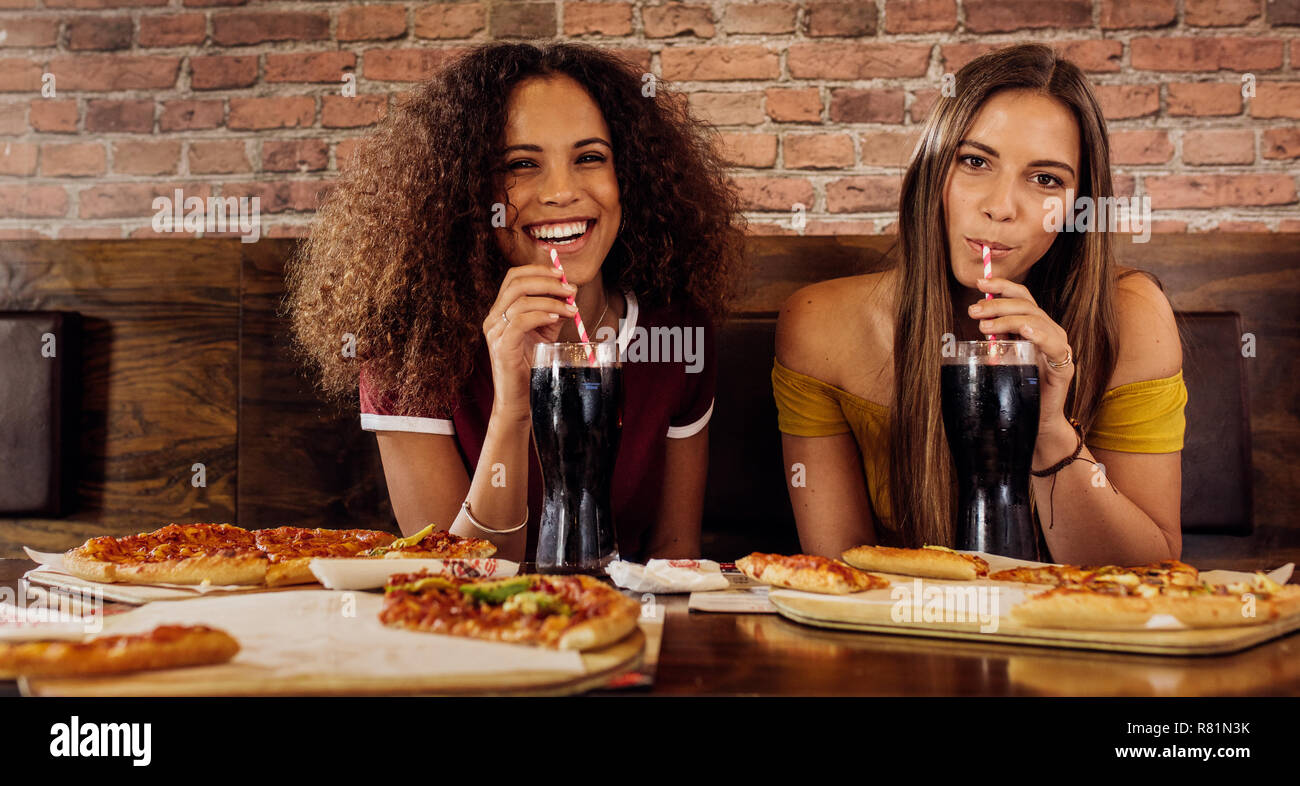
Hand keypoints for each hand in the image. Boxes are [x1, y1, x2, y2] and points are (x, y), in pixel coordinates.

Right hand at [481, 263, 578, 420]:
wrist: (520, 400)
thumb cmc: (531, 368)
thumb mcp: (545, 333)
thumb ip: (554, 311)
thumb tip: (570, 290)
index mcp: (501, 311)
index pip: (514, 277)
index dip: (537, 269)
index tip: (561, 272)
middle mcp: (493, 318)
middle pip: (516, 283)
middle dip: (546, 280)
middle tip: (570, 288)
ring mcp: (495, 331)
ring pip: (520, 299)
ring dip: (550, 299)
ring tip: (570, 308)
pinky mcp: (501, 346)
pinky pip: (520, 320)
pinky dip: (541, 314)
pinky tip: (557, 318)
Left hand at [966, 277, 1072, 424]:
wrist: (1037, 421)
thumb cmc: (1017, 389)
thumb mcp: (1001, 357)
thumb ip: (995, 339)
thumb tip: (975, 318)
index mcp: (1034, 326)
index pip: (1022, 297)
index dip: (1002, 286)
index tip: (979, 282)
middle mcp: (1049, 331)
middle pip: (1027, 304)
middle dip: (998, 303)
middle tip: (973, 311)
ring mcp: (1059, 347)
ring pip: (1036, 320)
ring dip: (1009, 319)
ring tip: (985, 326)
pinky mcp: (1064, 366)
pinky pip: (1054, 344)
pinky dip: (1038, 334)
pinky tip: (1023, 332)